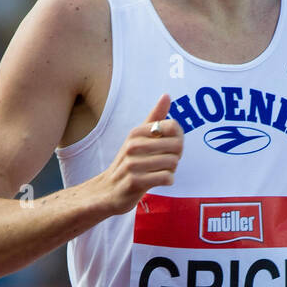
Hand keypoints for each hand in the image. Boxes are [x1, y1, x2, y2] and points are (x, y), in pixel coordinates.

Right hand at [95, 93, 182, 214]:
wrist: (108, 191)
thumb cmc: (129, 163)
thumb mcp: (138, 138)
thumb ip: (154, 118)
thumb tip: (166, 95)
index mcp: (136, 132)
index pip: (173, 126)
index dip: (178, 138)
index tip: (170, 147)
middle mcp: (133, 145)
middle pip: (177, 145)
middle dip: (177, 156)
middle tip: (166, 162)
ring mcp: (133, 164)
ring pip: (173, 162)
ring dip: (171, 170)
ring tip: (159, 172)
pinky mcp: (135, 182)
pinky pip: (166, 177)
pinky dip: (168, 180)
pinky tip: (159, 181)